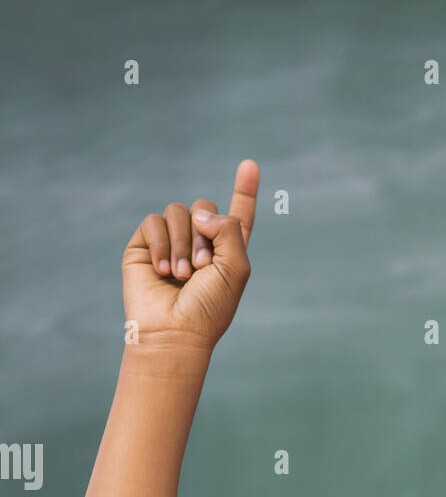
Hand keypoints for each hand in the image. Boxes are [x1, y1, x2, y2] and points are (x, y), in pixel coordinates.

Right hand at [121, 159, 258, 348]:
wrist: (174, 332)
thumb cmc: (209, 308)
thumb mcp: (236, 267)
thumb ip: (229, 228)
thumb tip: (197, 212)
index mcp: (226, 250)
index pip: (237, 214)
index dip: (245, 190)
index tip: (250, 165)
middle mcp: (199, 243)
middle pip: (205, 206)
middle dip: (205, 234)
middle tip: (202, 268)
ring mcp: (171, 243)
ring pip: (179, 212)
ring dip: (183, 243)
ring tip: (181, 275)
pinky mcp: (144, 246)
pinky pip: (154, 222)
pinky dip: (161, 243)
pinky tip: (162, 270)